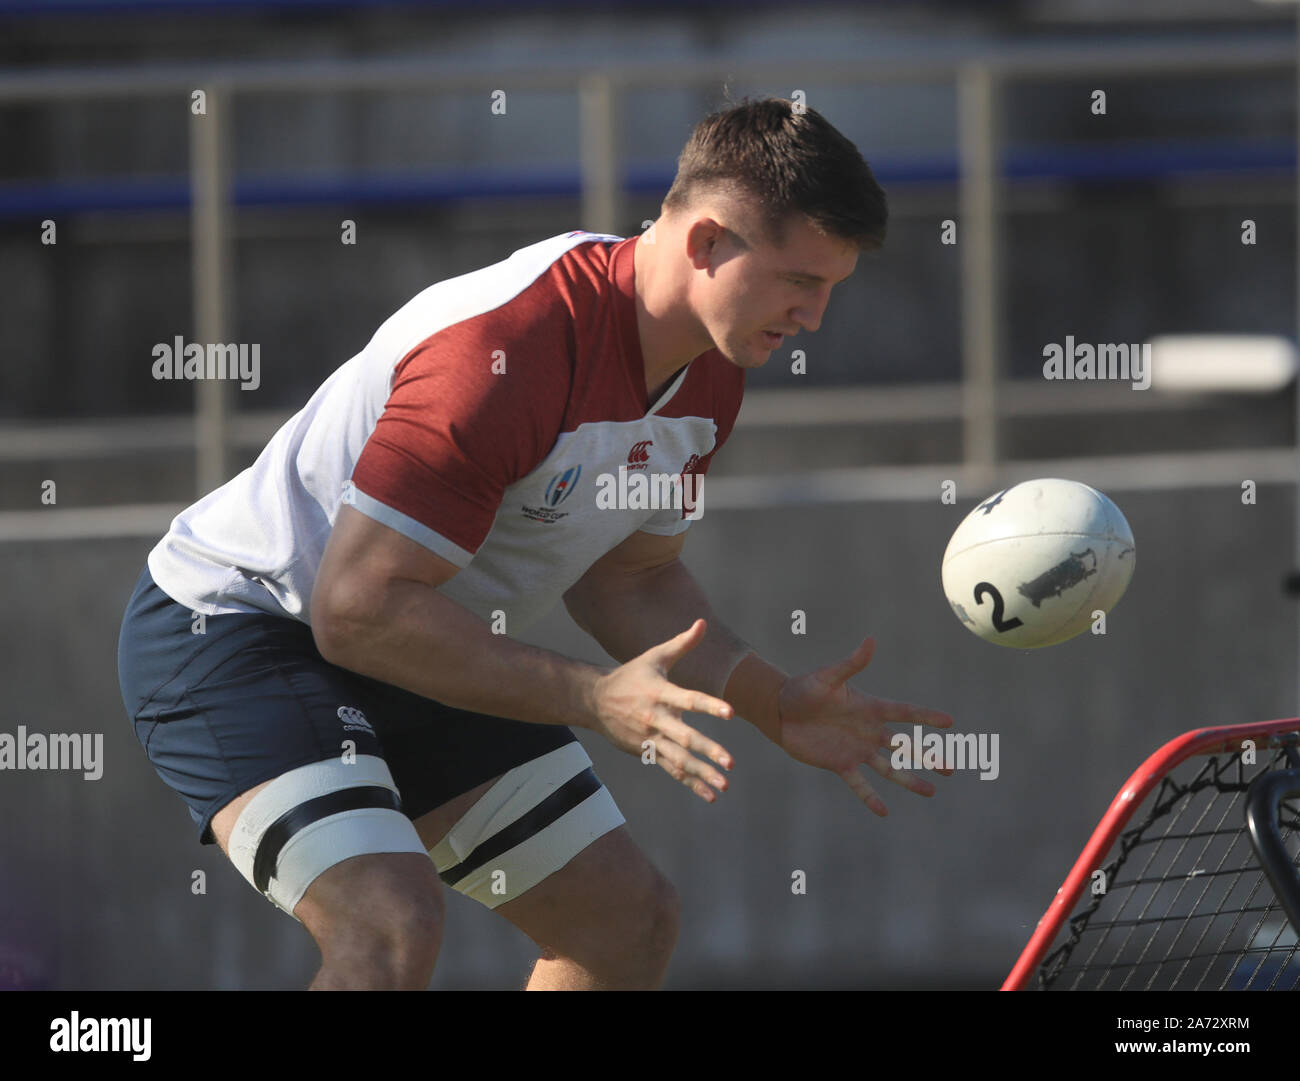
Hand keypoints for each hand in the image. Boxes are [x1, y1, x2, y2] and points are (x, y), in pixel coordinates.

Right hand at [588, 619, 735, 802]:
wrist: (594, 700)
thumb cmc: (631, 675)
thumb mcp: (654, 657)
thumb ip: (682, 644)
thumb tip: (702, 623)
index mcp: (660, 693)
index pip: (688, 699)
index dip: (709, 705)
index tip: (731, 713)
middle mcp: (655, 718)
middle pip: (684, 736)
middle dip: (708, 750)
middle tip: (730, 762)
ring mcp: (650, 738)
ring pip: (678, 759)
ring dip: (701, 773)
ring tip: (724, 785)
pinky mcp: (646, 751)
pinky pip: (671, 769)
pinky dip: (690, 783)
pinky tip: (710, 795)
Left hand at [776, 637, 953, 815]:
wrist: (780, 710)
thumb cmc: (804, 689)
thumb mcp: (828, 676)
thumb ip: (851, 664)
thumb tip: (871, 640)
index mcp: (870, 708)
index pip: (904, 713)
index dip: (926, 716)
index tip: (950, 722)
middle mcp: (869, 731)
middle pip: (905, 746)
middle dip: (928, 756)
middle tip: (951, 768)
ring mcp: (857, 749)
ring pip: (889, 768)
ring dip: (909, 780)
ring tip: (931, 792)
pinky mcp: (840, 764)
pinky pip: (859, 783)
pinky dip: (870, 797)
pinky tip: (883, 811)